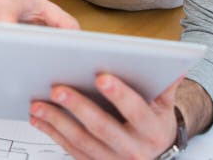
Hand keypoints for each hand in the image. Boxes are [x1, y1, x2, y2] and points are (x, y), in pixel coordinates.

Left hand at [30, 73, 182, 158]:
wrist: (153, 153)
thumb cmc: (154, 122)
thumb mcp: (164, 104)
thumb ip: (166, 84)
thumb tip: (175, 63)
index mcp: (151, 130)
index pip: (136, 111)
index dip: (119, 94)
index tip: (101, 77)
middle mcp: (133, 149)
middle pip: (102, 127)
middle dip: (78, 107)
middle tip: (57, 89)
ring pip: (81, 141)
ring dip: (57, 121)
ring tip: (38, 103)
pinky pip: (70, 149)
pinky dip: (52, 133)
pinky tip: (39, 118)